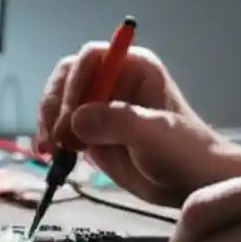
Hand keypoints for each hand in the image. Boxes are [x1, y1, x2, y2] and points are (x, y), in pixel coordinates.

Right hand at [35, 44, 240, 206]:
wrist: (192, 184)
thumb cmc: (183, 152)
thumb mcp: (154, 134)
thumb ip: (117, 122)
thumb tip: (74, 121)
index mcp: (133, 66)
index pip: (92, 57)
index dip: (76, 82)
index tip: (70, 117)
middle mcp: (113, 79)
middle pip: (68, 75)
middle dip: (56, 103)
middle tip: (56, 137)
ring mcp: (99, 105)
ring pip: (59, 100)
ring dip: (48, 121)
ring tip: (51, 150)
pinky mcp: (91, 131)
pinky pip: (60, 125)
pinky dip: (51, 137)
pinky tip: (50, 155)